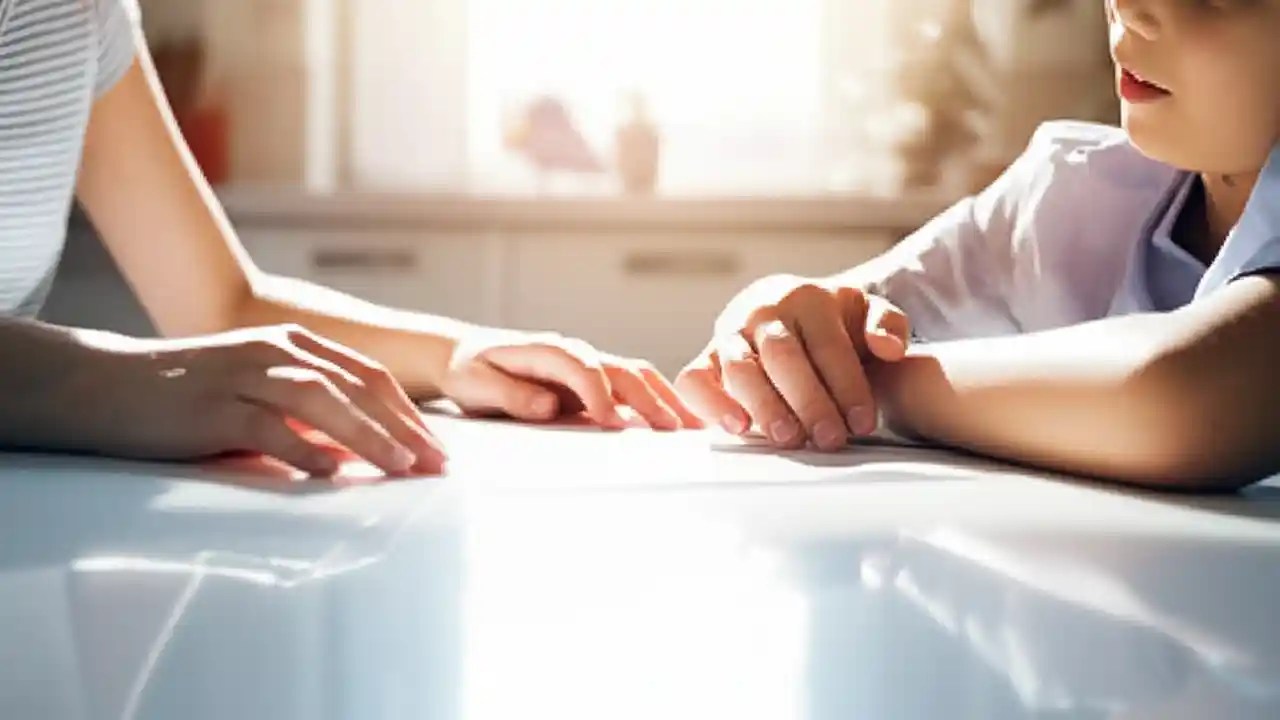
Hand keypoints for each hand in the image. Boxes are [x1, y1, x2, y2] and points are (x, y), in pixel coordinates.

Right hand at [67, 324, 446, 476]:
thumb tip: (357, 452)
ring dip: (367, 436)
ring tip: (400, 467)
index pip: (367, 376)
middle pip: (356, 387)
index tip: (437, 448)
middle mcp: (275, 351)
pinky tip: (332, 473)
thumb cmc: (190, 395)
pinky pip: (268, 428)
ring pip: (321, 402)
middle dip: (402, 427)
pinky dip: (304, 450)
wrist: (107, 386)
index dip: (407, 412)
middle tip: (436, 465)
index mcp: (293, 344)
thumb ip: (306, 413)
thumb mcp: (257, 392)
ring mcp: (244, 376)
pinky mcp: (214, 408)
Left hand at [440, 328, 701, 429]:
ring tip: (691, 424)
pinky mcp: (592, 380)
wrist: (463, 356)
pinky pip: (630, 386)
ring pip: (634, 376)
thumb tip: (549, 406)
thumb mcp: (477, 384)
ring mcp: (586, 364)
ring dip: (663, 398)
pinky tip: (677, 419)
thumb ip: (512, 396)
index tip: (612, 423)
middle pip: (620, 371)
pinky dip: (657, 400)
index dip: (599, 395)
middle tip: (671, 429)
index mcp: (545, 350)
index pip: (582, 368)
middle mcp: (573, 352)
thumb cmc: (469, 370)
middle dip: (647, 399)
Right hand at [676, 275, 910, 449]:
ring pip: (739, 367)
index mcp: (806, 297)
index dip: (846, 385)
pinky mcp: (705, 359)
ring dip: (765, 406)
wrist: (791, 313)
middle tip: (829, 438)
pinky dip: (709, 403)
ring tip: (788, 438)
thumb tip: (888, 348)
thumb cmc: (833, 324)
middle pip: (782, 355)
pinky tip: (737, 427)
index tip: (862, 422)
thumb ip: (888, 325)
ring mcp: (729, 334)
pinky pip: (694, 378)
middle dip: (808, 401)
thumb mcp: (868, 313)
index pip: (826, 343)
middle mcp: (762, 311)